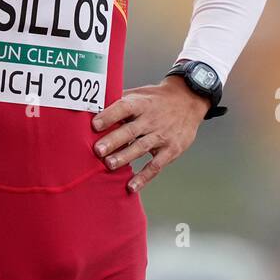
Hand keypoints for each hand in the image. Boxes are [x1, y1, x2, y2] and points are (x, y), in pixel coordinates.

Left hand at [90, 76, 208, 192]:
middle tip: (98, 150)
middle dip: (113, 141)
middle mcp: (151, 119)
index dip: (109, 115)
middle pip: (130, 130)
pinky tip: (131, 186)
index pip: (124, 107)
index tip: (94, 124)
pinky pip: (156, 165)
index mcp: (141, 104)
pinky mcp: (171, 150)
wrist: (188, 100)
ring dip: (124, 157)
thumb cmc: (156, 99)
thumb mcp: (140, 94)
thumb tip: (90, 106)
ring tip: (109, 165)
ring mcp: (162, 135)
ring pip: (141, 148)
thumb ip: (118, 100)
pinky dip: (144, 177)